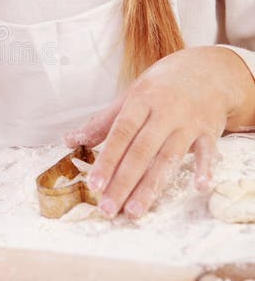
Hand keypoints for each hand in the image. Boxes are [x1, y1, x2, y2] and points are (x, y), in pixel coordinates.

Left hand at [64, 46, 254, 219]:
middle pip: (141, 152)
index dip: (107, 160)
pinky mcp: (209, 131)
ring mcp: (188, 122)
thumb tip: (69, 140)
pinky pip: (208, 152)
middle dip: (123, 182)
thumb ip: (103, 121)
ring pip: (169, 158)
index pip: (121, 134)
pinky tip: (199, 187)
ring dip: (152, 186)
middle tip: (108, 209)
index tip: (94, 185)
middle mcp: (164, 112)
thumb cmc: (163, 85)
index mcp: (141, 101)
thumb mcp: (132, 95)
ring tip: (135, 211)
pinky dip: (205, 169)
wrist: (209, 69)